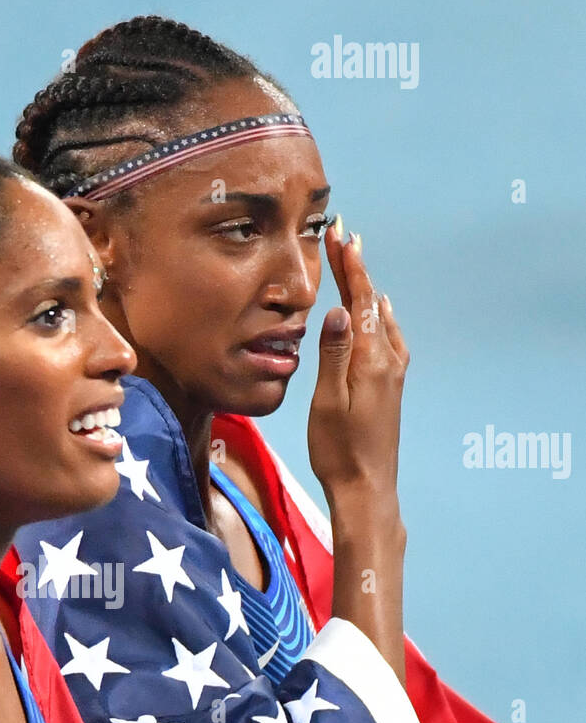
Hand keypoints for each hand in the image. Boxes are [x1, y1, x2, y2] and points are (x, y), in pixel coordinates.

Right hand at [307, 224, 409, 504]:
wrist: (367, 488)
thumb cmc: (340, 450)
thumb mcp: (329, 402)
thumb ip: (334, 354)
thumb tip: (339, 311)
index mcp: (372, 359)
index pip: (361, 300)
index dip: (350, 266)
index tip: (341, 234)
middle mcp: (389, 360)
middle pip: (373, 303)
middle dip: (357, 270)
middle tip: (344, 237)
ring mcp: (393, 373)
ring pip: (382, 318)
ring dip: (367, 290)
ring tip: (355, 265)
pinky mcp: (390, 386)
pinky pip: (386, 336)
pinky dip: (378, 314)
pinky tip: (377, 313)